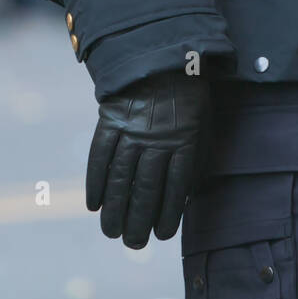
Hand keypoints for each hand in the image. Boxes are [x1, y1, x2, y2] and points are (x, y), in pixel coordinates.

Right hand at [86, 69, 211, 248]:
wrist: (162, 54)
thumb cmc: (188, 94)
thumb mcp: (203, 121)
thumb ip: (196, 156)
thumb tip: (187, 196)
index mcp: (184, 140)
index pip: (175, 186)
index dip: (168, 213)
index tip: (161, 236)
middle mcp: (157, 138)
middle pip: (146, 188)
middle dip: (138, 220)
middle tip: (132, 244)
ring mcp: (132, 129)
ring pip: (121, 177)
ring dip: (115, 208)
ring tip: (111, 232)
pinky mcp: (111, 119)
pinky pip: (100, 155)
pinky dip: (96, 181)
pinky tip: (94, 204)